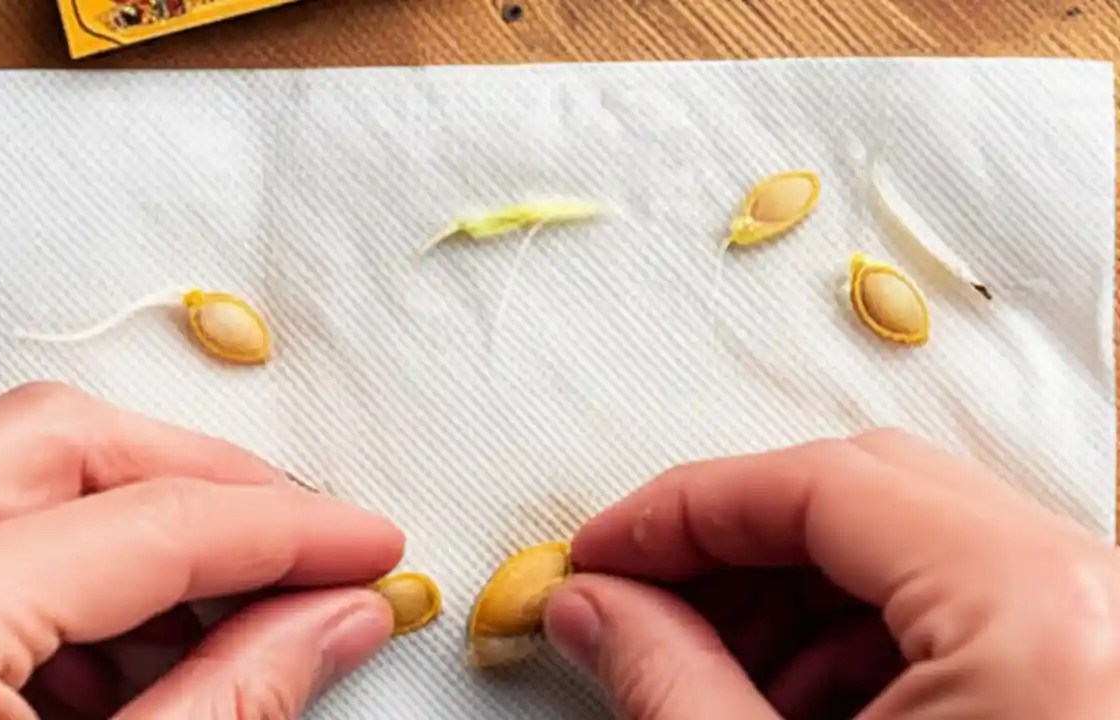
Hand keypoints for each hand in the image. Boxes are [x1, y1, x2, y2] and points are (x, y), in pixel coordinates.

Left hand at [0, 382, 403, 718]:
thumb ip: (236, 699)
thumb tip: (333, 617)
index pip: (160, 520)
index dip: (292, 529)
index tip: (365, 544)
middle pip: (70, 440)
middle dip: (206, 485)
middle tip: (299, 543)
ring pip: (4, 462)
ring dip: (130, 521)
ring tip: (215, 611)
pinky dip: (51, 563)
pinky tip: (110, 649)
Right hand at [544, 430, 1119, 718]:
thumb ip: (671, 685)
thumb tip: (591, 610)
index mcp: (1032, 610)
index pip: (818, 483)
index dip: (682, 509)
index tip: (602, 550)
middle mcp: (1092, 598)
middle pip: (866, 497)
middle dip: (730, 550)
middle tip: (636, 605)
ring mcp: (1101, 631)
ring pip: (910, 551)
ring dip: (788, 603)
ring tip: (706, 678)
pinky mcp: (1093, 671)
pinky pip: (960, 610)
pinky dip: (859, 644)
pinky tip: (795, 709)